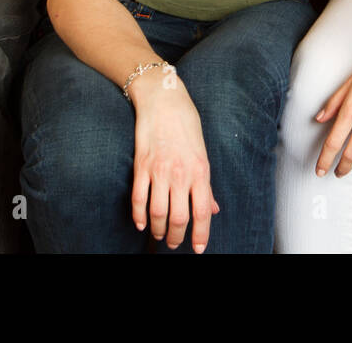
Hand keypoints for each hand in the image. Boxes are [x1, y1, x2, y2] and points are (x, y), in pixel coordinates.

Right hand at [129, 69, 219, 252]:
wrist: (164, 101)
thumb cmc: (187, 126)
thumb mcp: (203, 154)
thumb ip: (206, 185)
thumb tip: (213, 209)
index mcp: (201, 170)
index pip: (202, 211)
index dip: (201, 234)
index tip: (198, 249)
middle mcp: (181, 173)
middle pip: (179, 217)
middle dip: (177, 236)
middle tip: (175, 243)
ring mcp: (160, 170)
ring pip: (158, 212)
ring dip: (158, 229)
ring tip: (160, 235)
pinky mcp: (141, 166)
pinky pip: (138, 198)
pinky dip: (138, 216)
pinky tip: (141, 223)